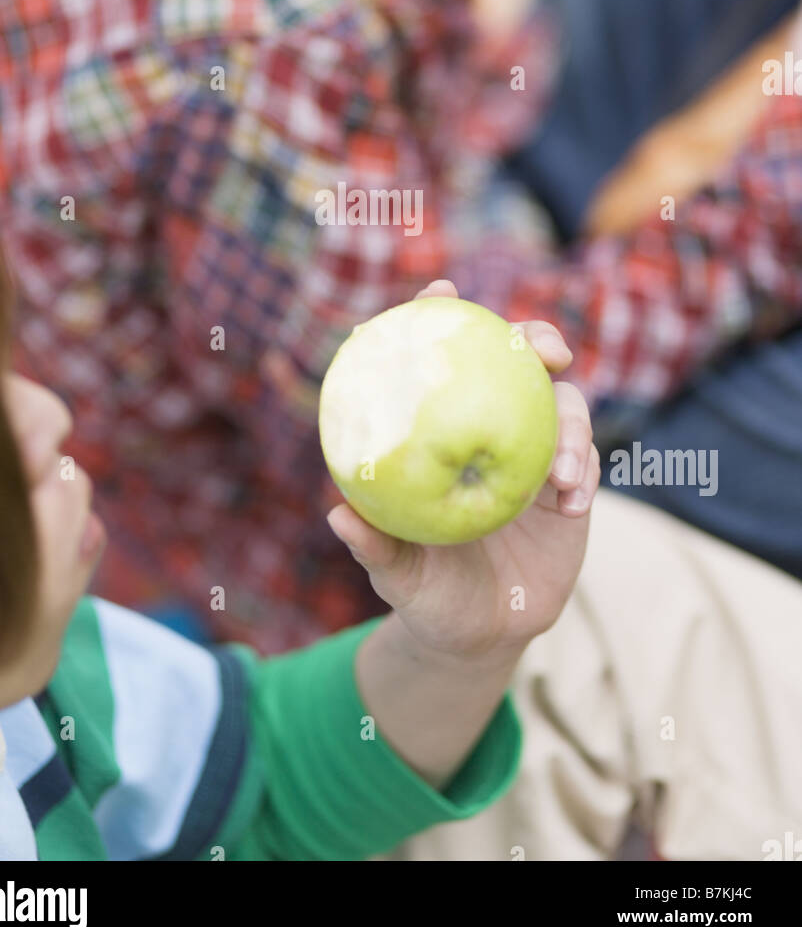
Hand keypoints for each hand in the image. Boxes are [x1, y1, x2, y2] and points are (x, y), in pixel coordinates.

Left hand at [328, 280, 598, 670]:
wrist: (484, 635)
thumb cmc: (427, 593)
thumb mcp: (399, 574)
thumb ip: (375, 546)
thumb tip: (337, 515)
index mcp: (443, 434)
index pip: (441, 362)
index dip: (438, 317)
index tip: (441, 291)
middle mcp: (490, 430)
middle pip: (519, 364)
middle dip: (536, 340)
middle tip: (547, 352)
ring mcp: (535, 454)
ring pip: (565, 408)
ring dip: (570, 429)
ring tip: (561, 473)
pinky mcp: (572, 487)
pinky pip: (589, 463)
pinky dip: (585, 472)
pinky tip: (571, 502)